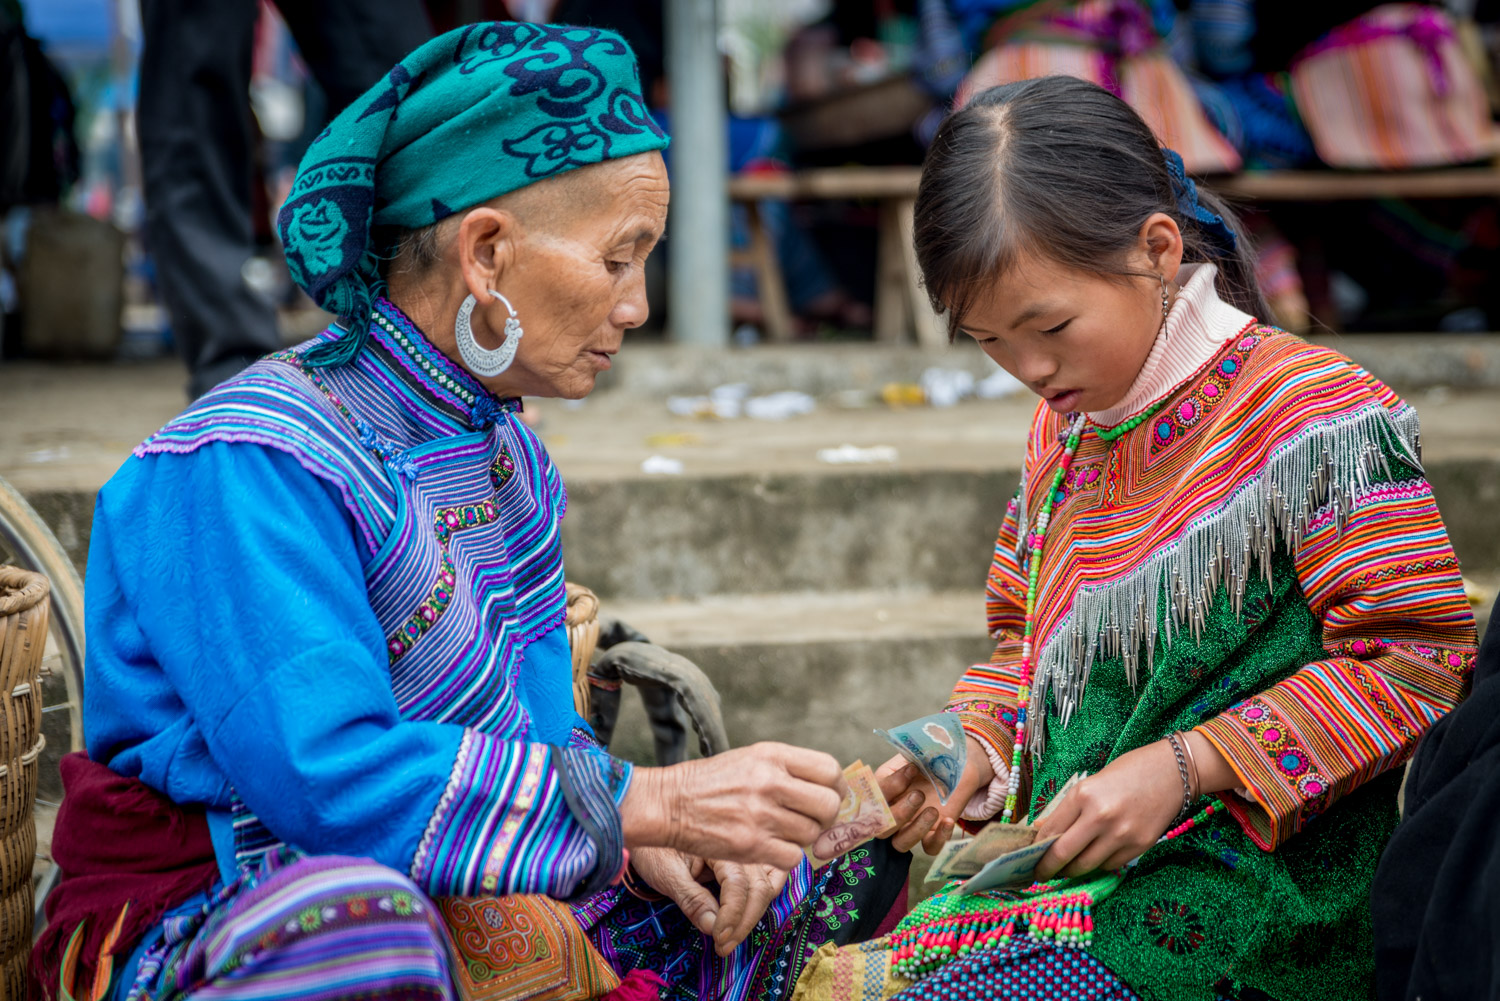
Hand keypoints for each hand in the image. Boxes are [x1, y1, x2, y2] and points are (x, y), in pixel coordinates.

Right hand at [620, 742, 842, 869]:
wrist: (669, 803)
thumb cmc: (710, 782)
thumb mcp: (749, 758)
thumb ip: (786, 770)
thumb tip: (827, 788)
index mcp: (772, 755)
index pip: (829, 769)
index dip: (837, 788)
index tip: (832, 797)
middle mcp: (770, 782)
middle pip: (828, 805)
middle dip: (826, 818)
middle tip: (811, 821)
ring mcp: (762, 814)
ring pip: (811, 834)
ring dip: (802, 838)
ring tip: (782, 833)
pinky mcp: (751, 845)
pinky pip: (793, 857)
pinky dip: (786, 857)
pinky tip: (770, 848)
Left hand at [628, 848, 788, 956]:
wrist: (654, 822)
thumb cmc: (656, 847)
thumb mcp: (666, 872)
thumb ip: (691, 899)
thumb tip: (712, 927)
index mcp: (719, 842)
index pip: (738, 884)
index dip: (732, 916)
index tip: (718, 939)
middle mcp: (740, 842)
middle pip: (759, 887)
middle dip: (744, 922)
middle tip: (723, 947)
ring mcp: (748, 848)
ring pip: (769, 884)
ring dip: (755, 914)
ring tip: (732, 936)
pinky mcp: (751, 856)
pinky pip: (772, 875)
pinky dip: (767, 895)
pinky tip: (749, 912)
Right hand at [876, 735, 994, 854]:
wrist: (954, 766)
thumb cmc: (929, 759)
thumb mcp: (917, 753)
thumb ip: (907, 756)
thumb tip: (908, 763)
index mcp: (881, 790)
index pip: (873, 798)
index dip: (889, 787)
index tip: (911, 769)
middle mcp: (891, 812)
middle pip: (881, 829)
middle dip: (899, 814)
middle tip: (919, 795)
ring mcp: (910, 826)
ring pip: (900, 844)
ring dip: (915, 829)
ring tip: (933, 811)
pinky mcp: (931, 835)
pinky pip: (930, 848)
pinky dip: (939, 838)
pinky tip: (948, 820)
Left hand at [1033, 740, 1182, 879]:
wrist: (1173, 771)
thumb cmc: (1128, 771)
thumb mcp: (1090, 784)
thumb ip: (1068, 810)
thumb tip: (1044, 832)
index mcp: (1083, 795)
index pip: (1050, 831)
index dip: (1037, 848)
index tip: (1030, 857)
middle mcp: (1100, 817)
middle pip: (1064, 855)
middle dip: (1048, 868)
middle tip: (1040, 874)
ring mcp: (1121, 834)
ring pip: (1086, 866)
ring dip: (1072, 870)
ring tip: (1066, 868)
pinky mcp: (1140, 846)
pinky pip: (1109, 865)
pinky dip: (1098, 864)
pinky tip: (1094, 857)